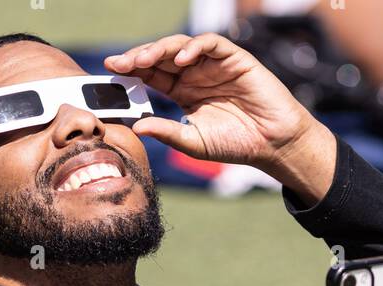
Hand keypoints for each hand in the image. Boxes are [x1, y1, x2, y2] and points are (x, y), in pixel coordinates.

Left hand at [105, 32, 332, 191]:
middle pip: (161, 57)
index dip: (132, 72)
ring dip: (160, 49)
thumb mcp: (194, 142)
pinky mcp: (233, 57)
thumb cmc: (235, 144)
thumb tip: (137, 127)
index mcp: (183, 92)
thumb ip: (168, 132)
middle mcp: (195, 74)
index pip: (152, 76)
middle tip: (118, 64)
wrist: (271, 143)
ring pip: (181, 46)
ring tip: (144, 60)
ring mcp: (213, 63)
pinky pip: (210, 44)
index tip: (111, 73)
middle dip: (138, 58)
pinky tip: (182, 59)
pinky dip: (195, 47)